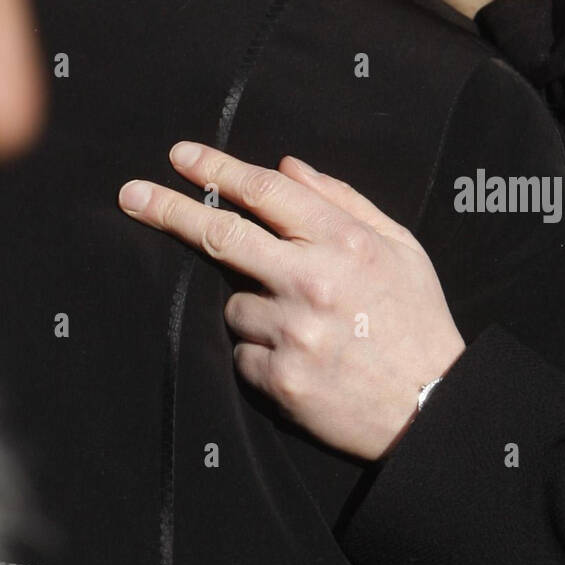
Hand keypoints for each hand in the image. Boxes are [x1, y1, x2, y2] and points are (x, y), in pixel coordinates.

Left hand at [118, 142, 465, 460]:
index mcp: (343, 241)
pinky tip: (302, 359)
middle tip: (131, 194)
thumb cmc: (416, 319)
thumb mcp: (397, 245)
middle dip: (169, 210)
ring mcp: (293, 332)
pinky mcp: (280, 379)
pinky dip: (260, 353)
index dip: (217, 169)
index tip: (180, 156)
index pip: (265, 192)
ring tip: (304, 327)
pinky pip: (242, 353)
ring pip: (233, 304)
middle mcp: (312, 281)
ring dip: (253, 307)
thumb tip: (285, 166)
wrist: (433, 408)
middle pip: (222, 235)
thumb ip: (341, 200)